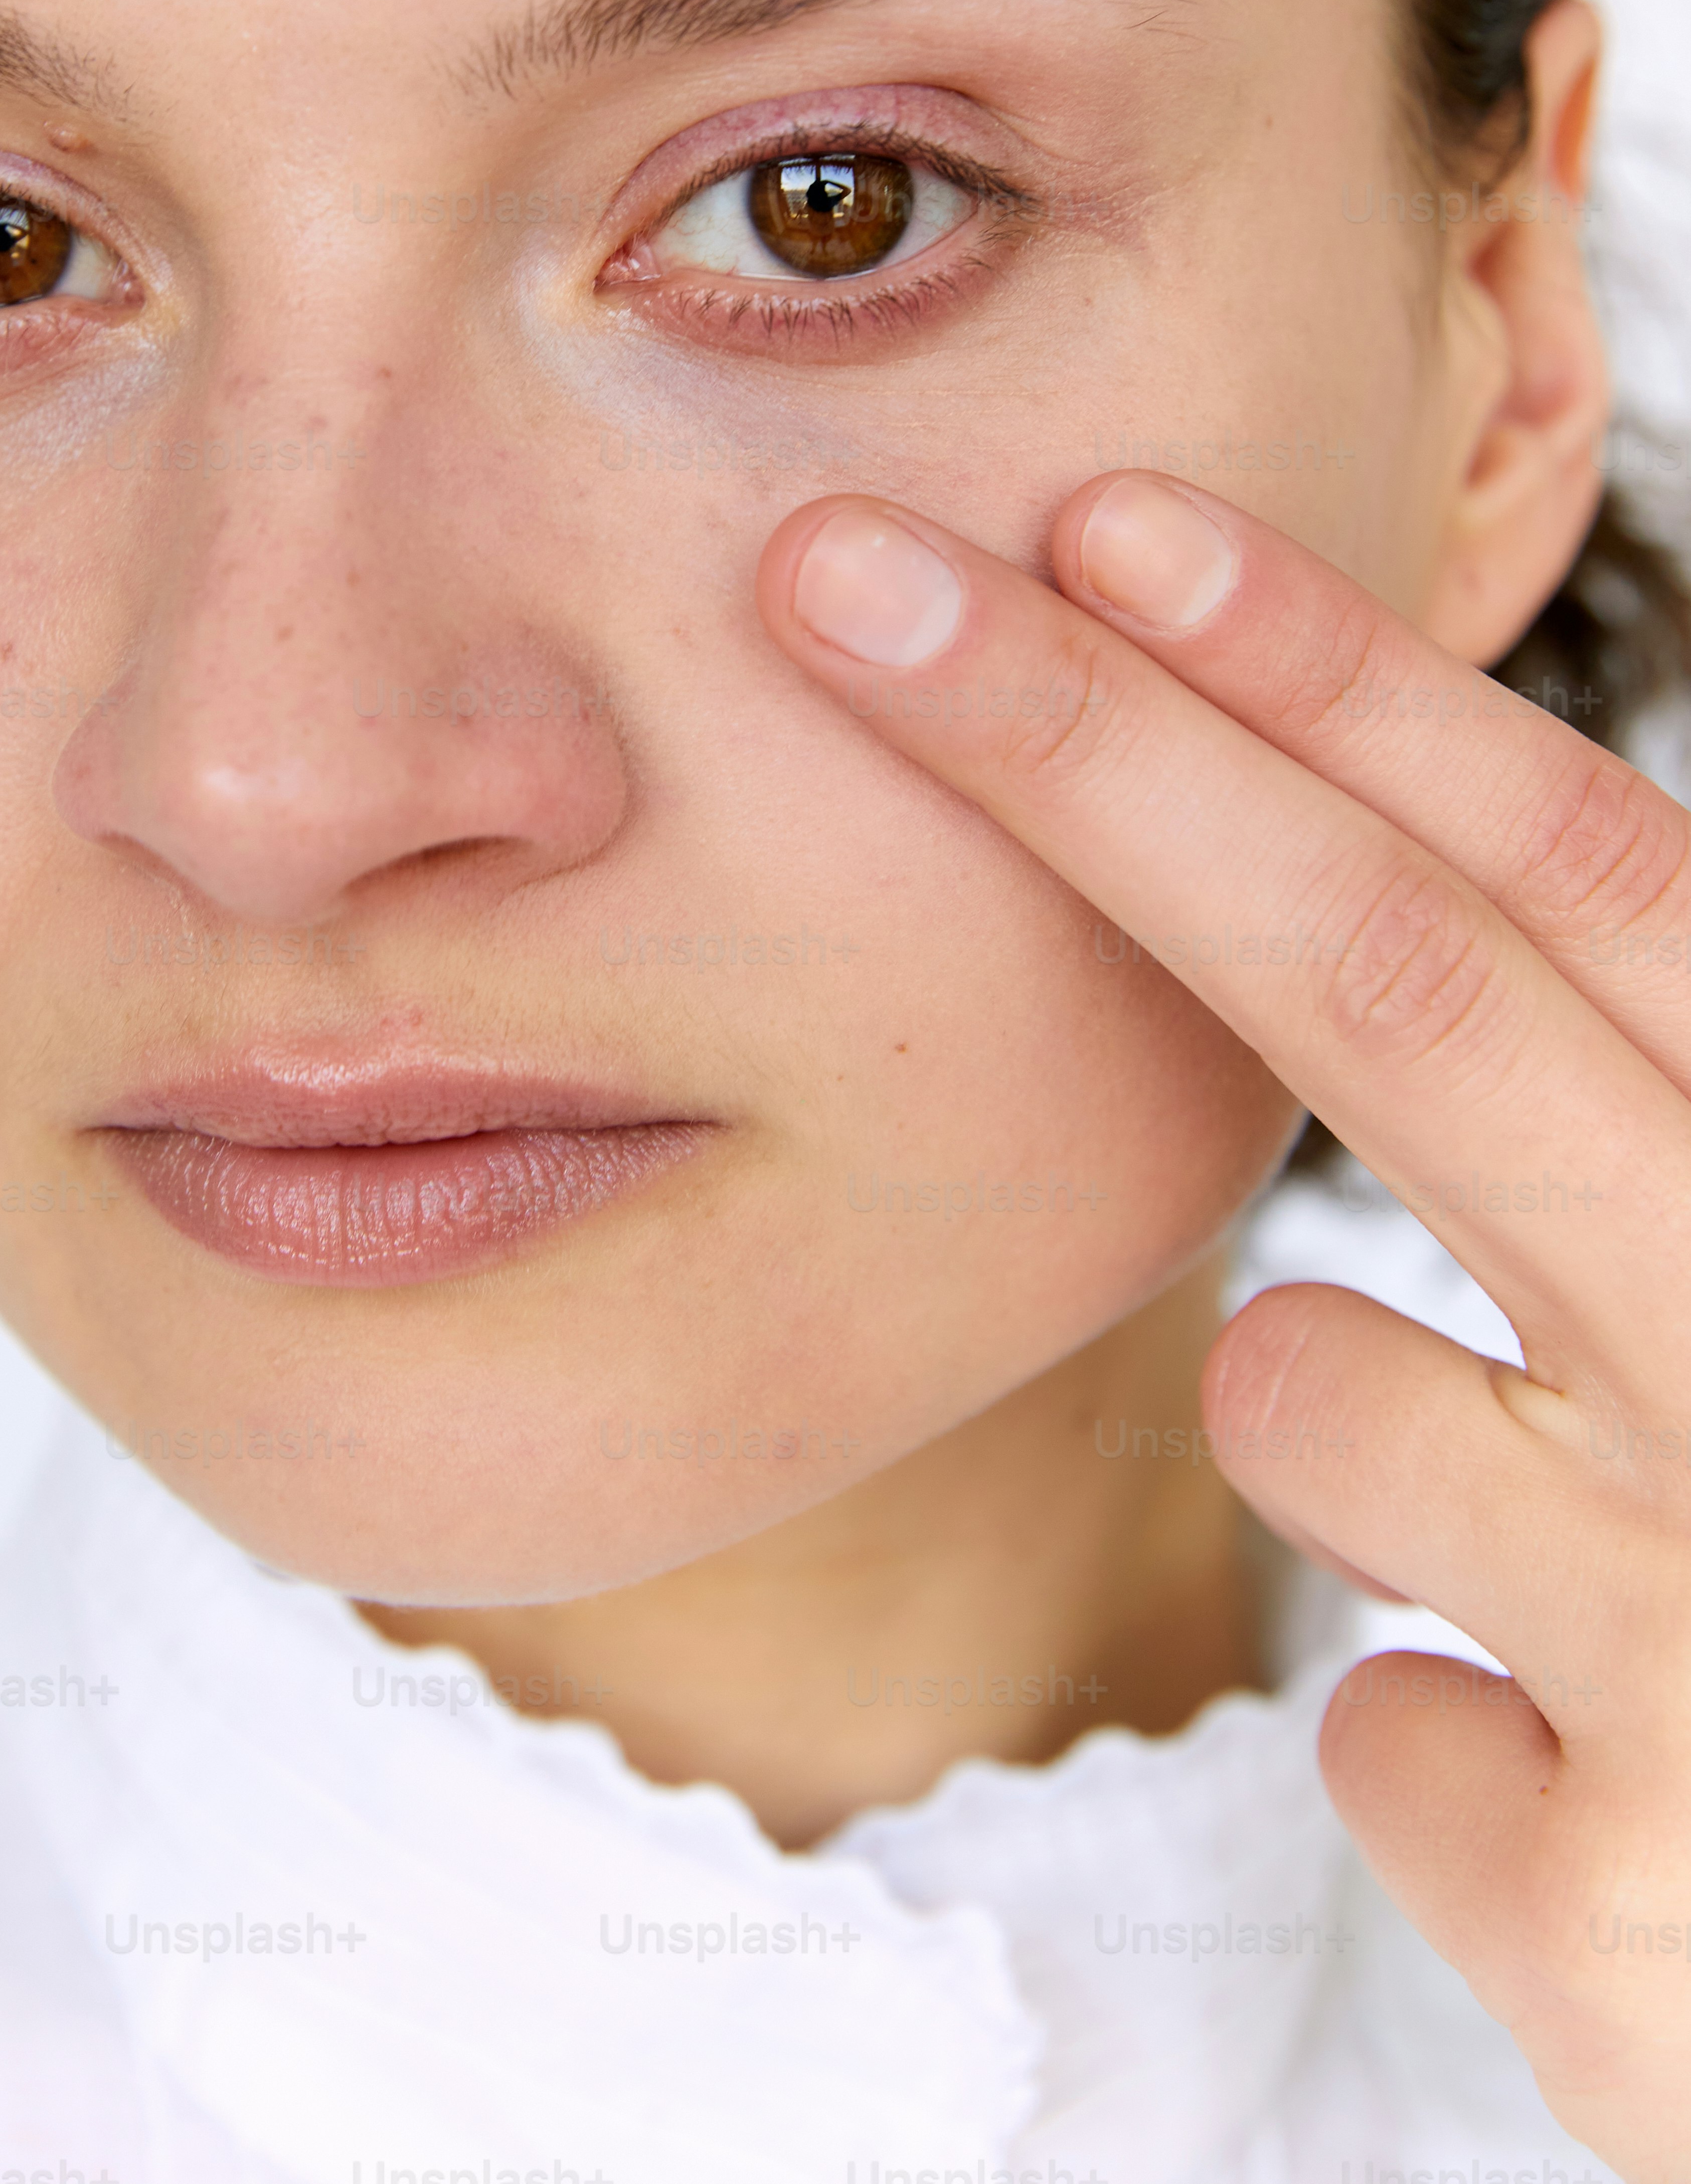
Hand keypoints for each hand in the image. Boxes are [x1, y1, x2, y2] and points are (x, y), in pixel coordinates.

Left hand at [757, 471, 1690, 2181]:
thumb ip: (1643, 1119)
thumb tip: (1398, 880)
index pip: (1580, 869)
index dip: (1336, 680)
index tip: (1100, 522)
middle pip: (1406, 995)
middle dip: (1098, 760)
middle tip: (840, 575)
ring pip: (1312, 1386)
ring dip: (1343, 1420)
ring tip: (1527, 1537)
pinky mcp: (1639, 1928)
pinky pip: (1382, 1726)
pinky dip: (1440, 1729)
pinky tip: (1588, 1790)